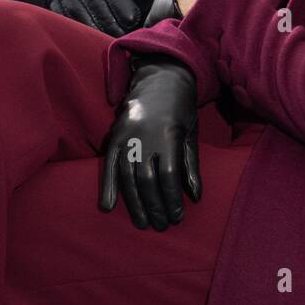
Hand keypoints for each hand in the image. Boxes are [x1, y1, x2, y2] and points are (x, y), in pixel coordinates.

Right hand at [47, 0, 148, 35]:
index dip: (121, 3)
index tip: (133, 20)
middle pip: (95, 2)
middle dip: (111, 23)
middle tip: (125, 37)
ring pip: (79, 13)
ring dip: (96, 30)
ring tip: (111, 42)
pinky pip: (65, 17)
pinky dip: (79, 30)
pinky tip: (92, 39)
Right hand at [100, 57, 200, 230]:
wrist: (160, 78)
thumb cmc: (181, 109)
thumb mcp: (191, 134)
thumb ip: (191, 166)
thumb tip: (195, 197)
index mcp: (168, 136)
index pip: (168, 176)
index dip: (172, 199)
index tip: (176, 217)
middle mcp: (145, 137)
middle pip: (147, 181)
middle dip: (154, 207)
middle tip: (160, 226)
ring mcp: (127, 136)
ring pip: (128, 177)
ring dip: (135, 203)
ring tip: (142, 223)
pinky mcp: (115, 136)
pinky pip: (109, 165)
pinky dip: (108, 186)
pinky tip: (109, 206)